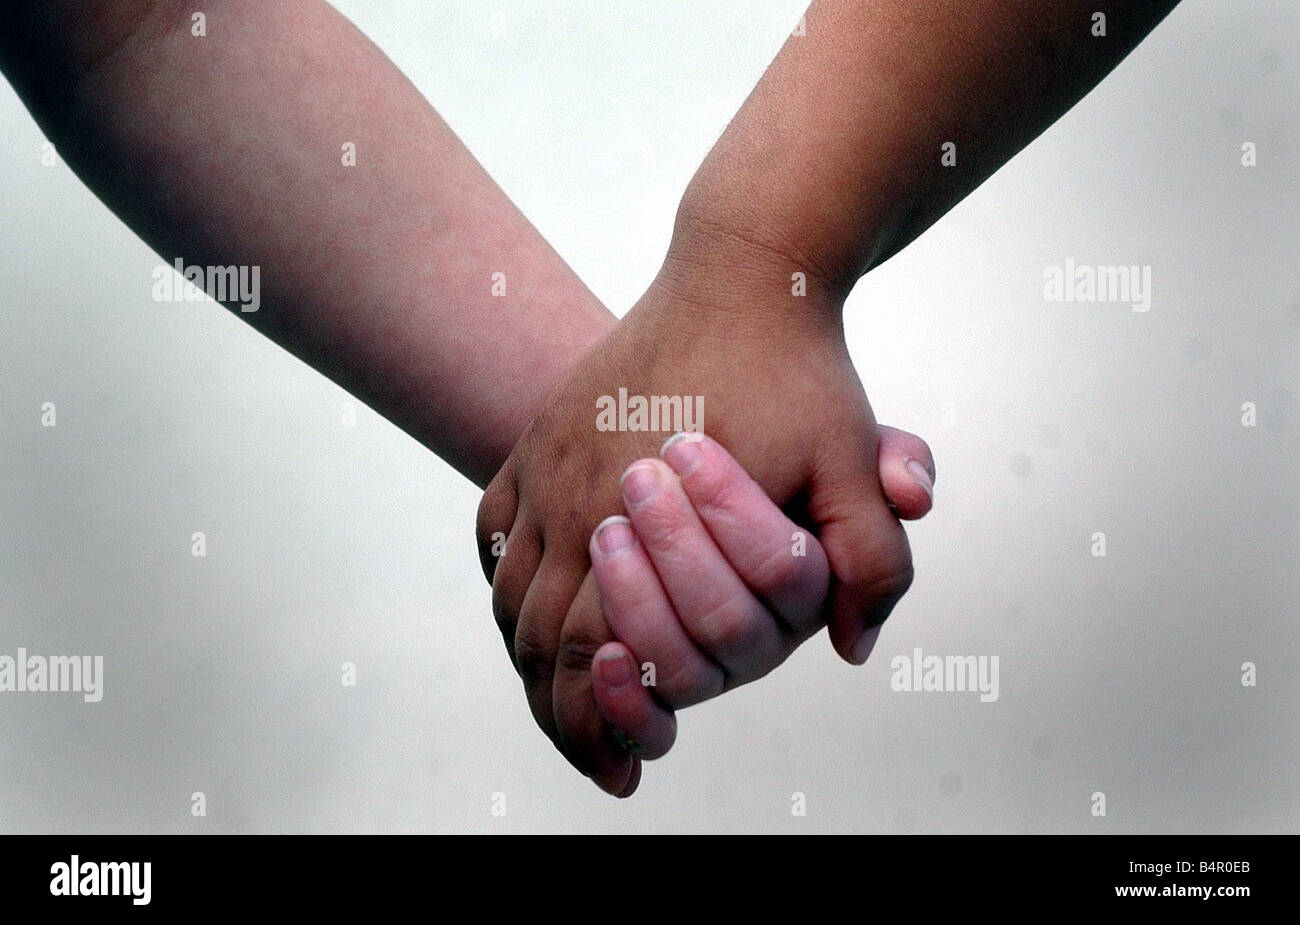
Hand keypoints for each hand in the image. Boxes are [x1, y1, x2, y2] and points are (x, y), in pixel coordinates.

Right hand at [477, 255, 922, 795]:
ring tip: (551, 696)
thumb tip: (849, 647)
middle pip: (537, 637)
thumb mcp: (855, 460)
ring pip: (508, 591)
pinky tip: (524, 607)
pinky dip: (502, 583)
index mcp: (637, 511)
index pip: (593, 652)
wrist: (743, 268)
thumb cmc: (797, 370)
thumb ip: (867, 559)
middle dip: (558, 710)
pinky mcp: (541, 435)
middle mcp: (575, 493)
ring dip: (525, 656)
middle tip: (590, 754)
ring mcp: (549, 460)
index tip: (624, 774)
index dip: (604, 727)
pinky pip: (494, 530)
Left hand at [588, 428, 933, 759]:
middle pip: (731, 623)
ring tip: (607, 533)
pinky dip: (625, 702)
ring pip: (684, 672)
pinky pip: (650, 725)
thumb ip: (887, 458)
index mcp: (812, 588)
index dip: (734, 512)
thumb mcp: (825, 436)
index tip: (684, 446)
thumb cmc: (750, 442)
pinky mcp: (656, 691)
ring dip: (638, 604)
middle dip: (676, 548)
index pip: (789, 571)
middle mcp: (766, 639)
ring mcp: (712, 669)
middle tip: (636, 479)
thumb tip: (915, 497)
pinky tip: (603, 654)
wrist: (668, 444)